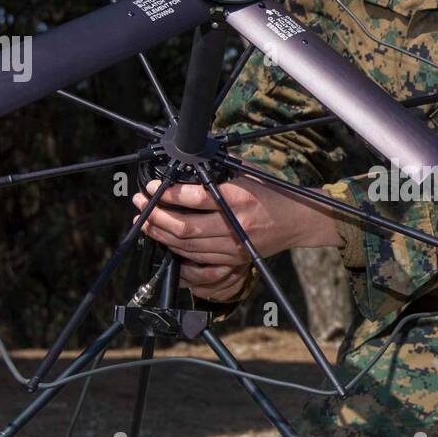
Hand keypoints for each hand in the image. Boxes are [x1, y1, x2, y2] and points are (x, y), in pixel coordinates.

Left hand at [131, 173, 339, 301]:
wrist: (297, 220)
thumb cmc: (271, 193)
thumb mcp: (246, 177)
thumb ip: (217, 177)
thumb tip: (183, 173)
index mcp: (238, 198)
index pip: (194, 198)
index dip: (167, 193)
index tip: (151, 187)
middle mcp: (235, 225)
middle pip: (185, 227)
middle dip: (156, 216)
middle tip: (139, 205)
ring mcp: (233, 247)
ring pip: (187, 246)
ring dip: (161, 235)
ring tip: (145, 222)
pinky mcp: (234, 260)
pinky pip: (198, 263)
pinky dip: (177, 254)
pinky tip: (165, 244)